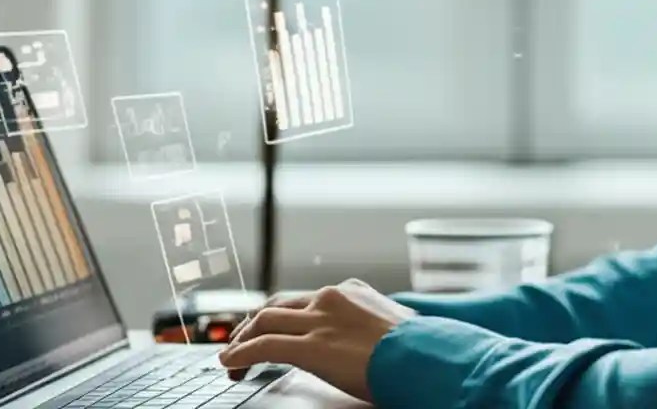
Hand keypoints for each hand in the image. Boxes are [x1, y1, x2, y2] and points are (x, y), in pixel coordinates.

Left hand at [218, 279, 416, 402]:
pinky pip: (264, 346)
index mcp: (350, 291)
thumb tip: (364, 343)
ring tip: (231, 359)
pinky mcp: (311, 346)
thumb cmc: (416, 349)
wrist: (424, 358)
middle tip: (241, 343)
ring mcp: (320, 320)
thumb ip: (367, 327)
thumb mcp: (390, 327)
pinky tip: (231, 364)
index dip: (279, 315)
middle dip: (254, 325)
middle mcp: (330, 298)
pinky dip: (240, 355)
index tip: (269, 328)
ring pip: (264, 322)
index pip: (304, 299)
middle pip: (277, 306)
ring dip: (242, 341)